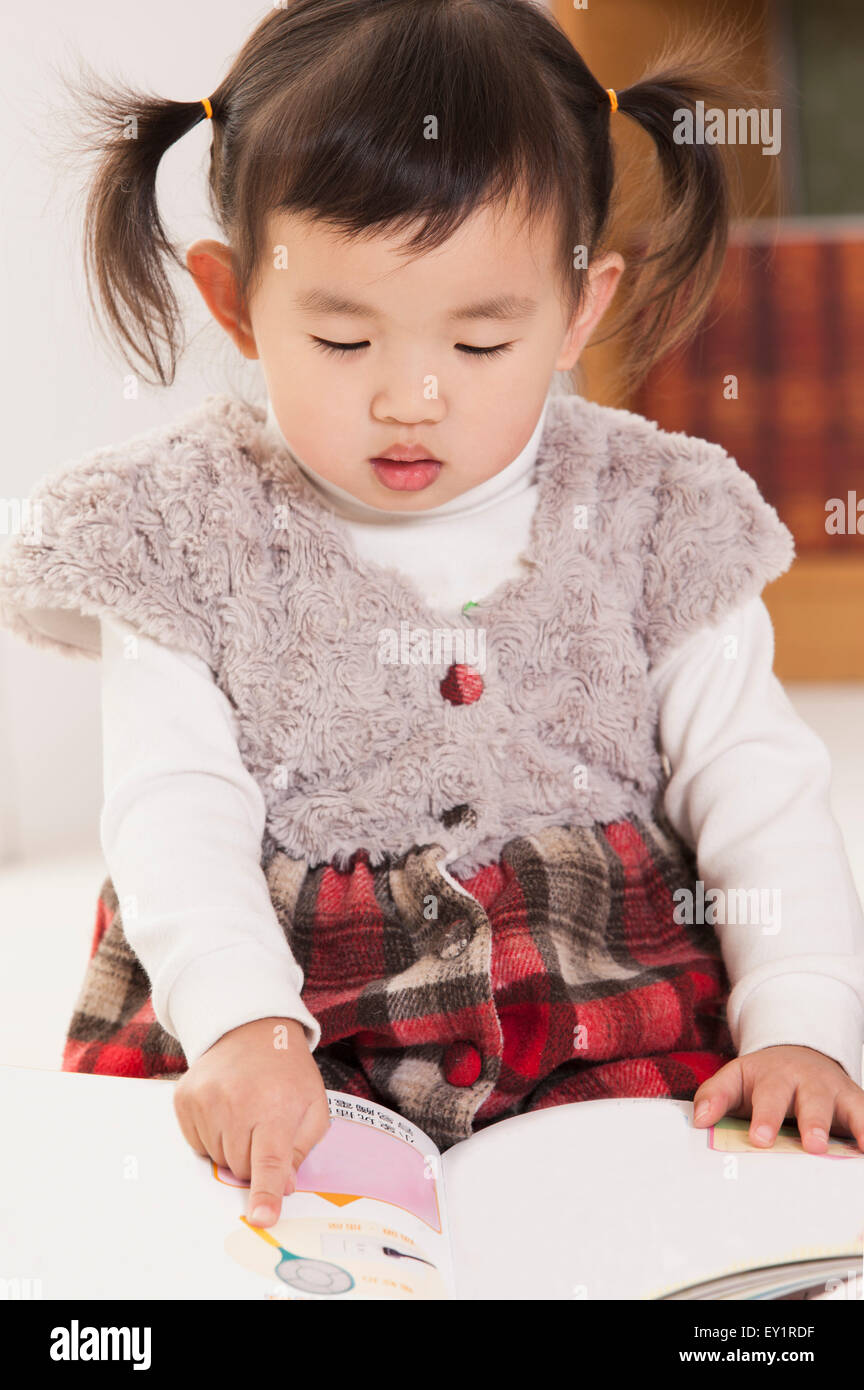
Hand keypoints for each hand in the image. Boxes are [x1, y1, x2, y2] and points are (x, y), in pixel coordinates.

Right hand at [173, 1016, 329, 1226]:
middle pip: (239, 1168)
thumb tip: (284, 1188)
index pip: (269, 1160)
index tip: (261, 1218)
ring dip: (232, 1147)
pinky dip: (211, 1136)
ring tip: (245, 1112)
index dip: (265, 1192)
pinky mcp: (184, 1098)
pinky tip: (225, 1109)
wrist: (252, 1031)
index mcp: (275, 1107)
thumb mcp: (313, 1108)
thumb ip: (302, 1151)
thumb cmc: (288, 1075)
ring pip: (216, 1159)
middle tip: (263, 1127)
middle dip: (253, 1160)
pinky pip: (196, 1144)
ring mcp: (205, 1099)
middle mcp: (236, 1103)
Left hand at [691, 1045, 863, 1153]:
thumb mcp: (736, 1078)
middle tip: (812, 1145)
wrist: (797, 1052)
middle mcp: (808, 1081)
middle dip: (812, 1122)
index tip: (760, 1139)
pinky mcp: (855, 1101)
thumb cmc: (763, 1077)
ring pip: (845, 1105)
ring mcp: (835, 1090)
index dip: (765, 1118)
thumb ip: (715, 1096)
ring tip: (860, 1147)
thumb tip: (700, 1120)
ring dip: (854, 1125)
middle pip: (811, 1100)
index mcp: (774, 1076)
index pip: (769, 1096)